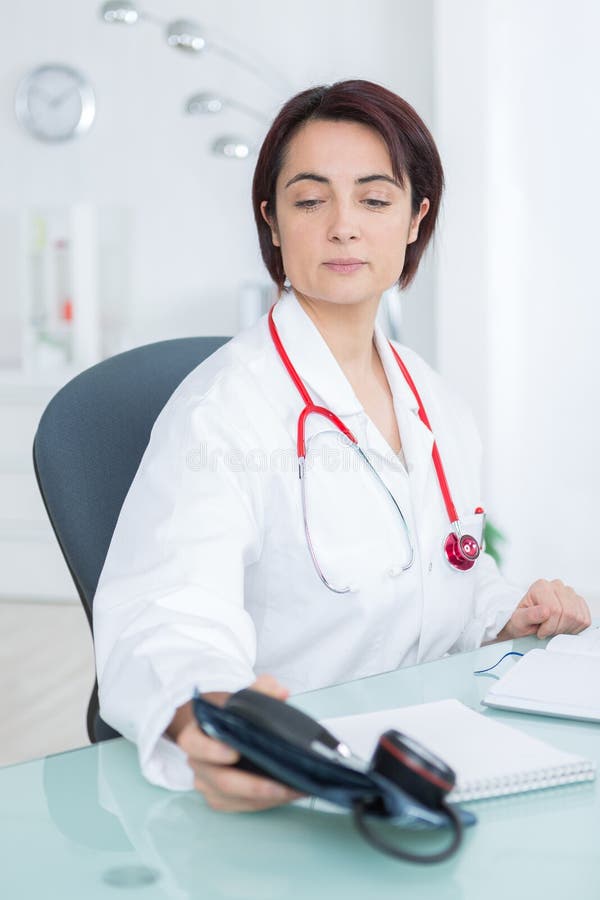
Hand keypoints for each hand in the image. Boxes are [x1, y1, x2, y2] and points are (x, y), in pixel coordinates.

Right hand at [167, 674, 302, 811]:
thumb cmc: (232, 713)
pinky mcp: (220, 799)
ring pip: (233, 799)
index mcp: (195, 735)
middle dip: (252, 786)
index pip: (195, 744)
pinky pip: (242, 807)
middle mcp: (197, 763)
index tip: (234, 753)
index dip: (212, 751)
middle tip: (281, 785)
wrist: (223, 728)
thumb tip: (281, 692)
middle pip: (220, 780)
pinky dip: (266, 803)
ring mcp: (207, 784)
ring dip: (265, 798)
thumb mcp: (243, 695)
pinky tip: (288, 794)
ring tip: (295, 789)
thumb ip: (261, 688)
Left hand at [497, 578, 590, 640]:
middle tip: (547, 631)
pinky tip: (562, 626)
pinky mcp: (578, 601)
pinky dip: (574, 628)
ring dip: (566, 629)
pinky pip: (584, 619)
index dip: (549, 626)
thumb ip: (529, 616)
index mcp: (541, 587)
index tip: (541, 631)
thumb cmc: (522, 619)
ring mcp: (569, 592)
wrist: (526, 620)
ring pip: (577, 617)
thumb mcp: (519, 620)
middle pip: (568, 613)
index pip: (554, 610)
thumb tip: (545, 611)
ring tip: (554, 629)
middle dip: (557, 629)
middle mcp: (556, 586)